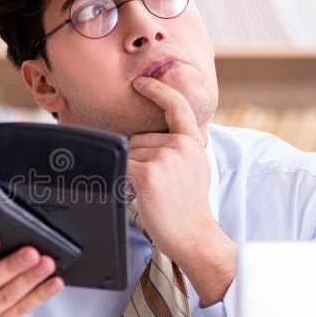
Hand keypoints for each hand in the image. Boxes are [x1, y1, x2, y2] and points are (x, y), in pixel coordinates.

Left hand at [129, 76, 235, 305]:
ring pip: (128, 155)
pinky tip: (140, 194)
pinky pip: (121, 168)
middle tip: (158, 185)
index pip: (176, 106)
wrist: (194, 234)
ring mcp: (165, 158)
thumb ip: (179, 148)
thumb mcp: (194, 168)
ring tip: (153, 192)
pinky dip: (123, 181)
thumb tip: (153, 138)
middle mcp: (180, 145)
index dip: (158, 91)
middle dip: (139, 160)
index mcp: (192, 142)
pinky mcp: (148, 173)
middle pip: (138, 140)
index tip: (141, 82)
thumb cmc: (188, 206)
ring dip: (132, 173)